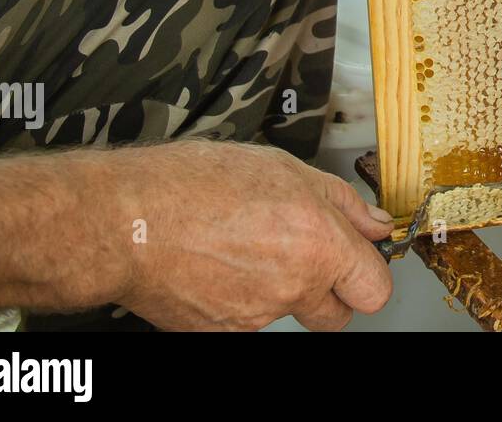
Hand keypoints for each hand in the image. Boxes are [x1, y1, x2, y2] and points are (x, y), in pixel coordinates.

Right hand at [114, 140, 394, 330]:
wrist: (126, 222)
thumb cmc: (195, 184)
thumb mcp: (284, 168)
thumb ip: (341, 201)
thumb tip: (374, 223)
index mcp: (318, 245)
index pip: (375, 289)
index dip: (368, 271)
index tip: (358, 256)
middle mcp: (293, 288)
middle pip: (337, 314)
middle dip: (329, 290)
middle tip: (303, 253)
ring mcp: (256, 317)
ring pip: (287, 309)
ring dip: (278, 285)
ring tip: (244, 242)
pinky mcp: (222, 332)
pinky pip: (248, 317)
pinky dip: (240, 295)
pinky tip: (219, 261)